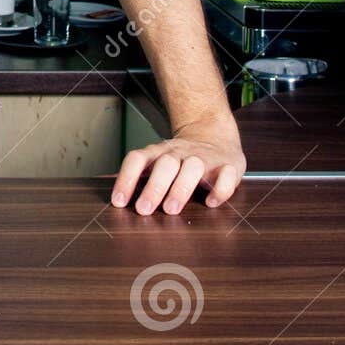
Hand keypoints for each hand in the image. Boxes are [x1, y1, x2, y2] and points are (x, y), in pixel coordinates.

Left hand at [111, 116, 245, 214]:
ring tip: (171, 209)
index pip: (138, 159)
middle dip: (154, 187)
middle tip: (144, 209)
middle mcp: (180, 153)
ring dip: (181, 188)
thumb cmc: (181, 159)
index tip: (119, 201)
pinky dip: (220, 189)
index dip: (126, 178)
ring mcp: (205, 158)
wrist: (215, 135)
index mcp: (160, 152)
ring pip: (193, 166)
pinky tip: (211, 203)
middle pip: (165, 164)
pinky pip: (227, 174)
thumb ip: (140, 176)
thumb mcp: (157, 160)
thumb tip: (115, 197)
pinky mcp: (228, 165)